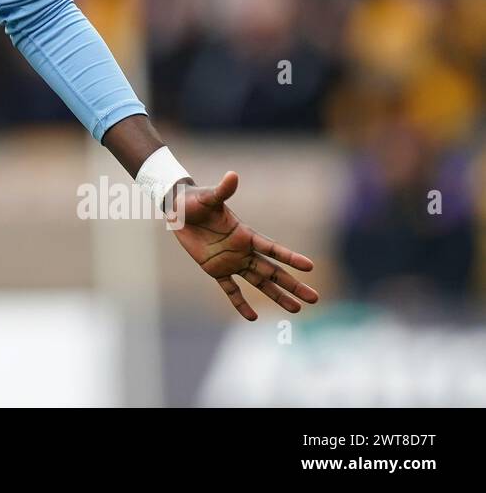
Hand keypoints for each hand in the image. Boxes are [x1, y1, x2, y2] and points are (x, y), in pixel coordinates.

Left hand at [171, 171, 319, 320]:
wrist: (178, 209)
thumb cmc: (195, 200)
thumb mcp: (208, 197)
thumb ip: (223, 190)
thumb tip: (232, 175)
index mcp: (245, 234)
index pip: (272, 249)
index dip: (290, 257)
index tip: (310, 267)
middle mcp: (243, 250)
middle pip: (273, 271)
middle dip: (293, 285)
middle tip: (314, 299)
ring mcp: (231, 261)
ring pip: (259, 283)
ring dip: (276, 296)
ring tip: (296, 309)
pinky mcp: (215, 269)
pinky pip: (231, 290)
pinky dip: (240, 303)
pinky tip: (252, 317)